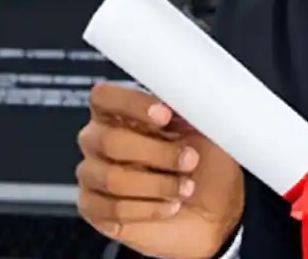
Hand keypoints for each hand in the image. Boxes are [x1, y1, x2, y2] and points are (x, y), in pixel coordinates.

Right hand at [77, 83, 243, 258]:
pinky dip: (148, 209)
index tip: (166, 115)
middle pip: (109, 140)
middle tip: (189, 159)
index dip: (132, 105)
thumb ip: (192, 109)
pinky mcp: (95, 209)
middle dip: (157, 152)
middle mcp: (101, 141)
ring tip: (185, 187)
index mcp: (123, 114)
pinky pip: (112, 209)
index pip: (106, 98)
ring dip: (158, 184)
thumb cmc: (208, 170)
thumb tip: (188, 92)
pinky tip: (169, 206)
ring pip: (113, 178)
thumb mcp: (209, 132)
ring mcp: (94, 175)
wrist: (214, 215)